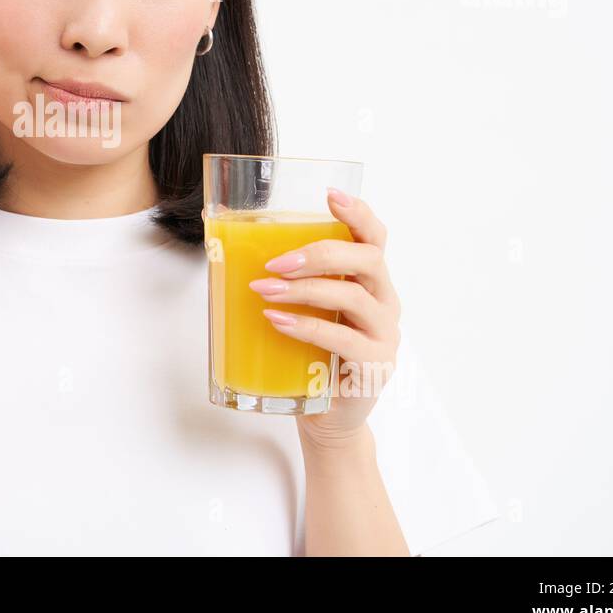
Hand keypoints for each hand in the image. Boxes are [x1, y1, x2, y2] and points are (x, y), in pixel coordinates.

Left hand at [248, 188, 400, 449]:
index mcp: (371, 282)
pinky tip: (279, 321)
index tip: (330, 195)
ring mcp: (384, 335)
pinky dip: (308, 326)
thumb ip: (289, 284)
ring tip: (264, 291)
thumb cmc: (311, 356)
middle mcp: (385, 302)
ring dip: (305, 289)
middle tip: (276, 263)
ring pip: (354, 295)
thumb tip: (227, 251)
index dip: (357, 213)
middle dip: (319, 253)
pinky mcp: (374, 366)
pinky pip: (344, 339)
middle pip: (367, 259)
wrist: (327, 417)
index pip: (374, 238)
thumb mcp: (305, 313)